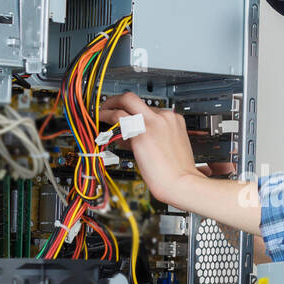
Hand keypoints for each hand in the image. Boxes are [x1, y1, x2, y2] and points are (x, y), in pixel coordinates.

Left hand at [98, 92, 228, 204]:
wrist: (182, 184)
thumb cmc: (177, 174)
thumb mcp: (168, 149)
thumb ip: (151, 139)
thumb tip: (131, 139)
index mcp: (175, 121)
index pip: (150, 109)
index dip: (135, 114)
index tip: (128, 117)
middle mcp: (165, 117)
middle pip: (137, 99)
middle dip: (120, 99)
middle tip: (111, 105)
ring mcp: (154, 121)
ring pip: (127, 101)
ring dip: (112, 105)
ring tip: (102, 113)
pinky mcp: (142, 131)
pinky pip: (118, 116)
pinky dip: (106, 115)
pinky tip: (101, 118)